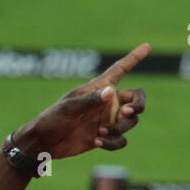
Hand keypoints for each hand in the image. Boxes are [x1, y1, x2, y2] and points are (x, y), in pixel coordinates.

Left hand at [17, 43, 149, 159]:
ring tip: (101, 133)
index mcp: (100, 88)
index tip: (147, 46)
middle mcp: (108, 103)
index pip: (120, 70)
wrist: (43, 144)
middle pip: (137, 100)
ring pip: (131, 122)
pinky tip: (97, 142)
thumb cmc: (52, 119)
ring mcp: (107, 121)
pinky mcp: (103, 137)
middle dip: (138, 106)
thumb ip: (91, 100)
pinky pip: (121, 140)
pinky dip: (113, 142)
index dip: (134, 58)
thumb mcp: (69, 107)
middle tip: (125, 113)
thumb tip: (111, 92)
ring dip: (120, 128)